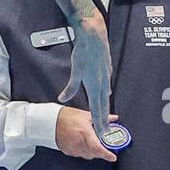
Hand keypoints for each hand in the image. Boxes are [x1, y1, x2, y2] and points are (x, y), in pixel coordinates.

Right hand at [55, 107, 118, 161]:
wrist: (50, 121)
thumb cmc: (65, 117)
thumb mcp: (85, 115)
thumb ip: (102, 118)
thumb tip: (114, 118)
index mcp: (84, 133)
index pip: (97, 148)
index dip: (106, 154)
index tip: (113, 157)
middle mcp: (78, 143)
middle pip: (94, 154)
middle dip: (101, 152)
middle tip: (105, 147)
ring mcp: (72, 149)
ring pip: (87, 156)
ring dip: (93, 152)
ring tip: (94, 144)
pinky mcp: (68, 151)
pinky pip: (79, 155)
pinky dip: (84, 151)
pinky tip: (83, 144)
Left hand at [58, 16, 111, 133]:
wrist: (94, 37)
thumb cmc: (84, 53)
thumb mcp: (75, 71)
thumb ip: (70, 87)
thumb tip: (63, 98)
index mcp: (95, 86)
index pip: (97, 109)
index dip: (99, 122)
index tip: (102, 133)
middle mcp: (103, 83)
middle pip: (104, 106)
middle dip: (105, 120)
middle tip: (107, 132)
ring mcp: (106, 77)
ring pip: (105, 96)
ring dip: (105, 108)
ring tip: (106, 118)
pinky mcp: (107, 70)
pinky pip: (106, 86)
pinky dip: (105, 94)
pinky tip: (105, 94)